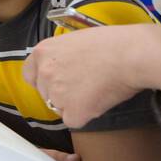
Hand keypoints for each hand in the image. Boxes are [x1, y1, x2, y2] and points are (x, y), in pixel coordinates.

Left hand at [22, 25, 152, 128]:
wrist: (130, 55)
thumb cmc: (112, 43)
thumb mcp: (75, 40)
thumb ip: (61, 56)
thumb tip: (64, 67)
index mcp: (42, 52)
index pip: (30, 74)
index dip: (44, 80)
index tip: (57, 82)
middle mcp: (44, 73)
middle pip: (45, 93)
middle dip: (61, 93)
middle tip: (85, 85)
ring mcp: (56, 93)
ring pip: (60, 107)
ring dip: (74, 104)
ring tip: (96, 89)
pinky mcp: (72, 111)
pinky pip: (74, 120)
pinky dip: (86, 115)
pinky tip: (100, 100)